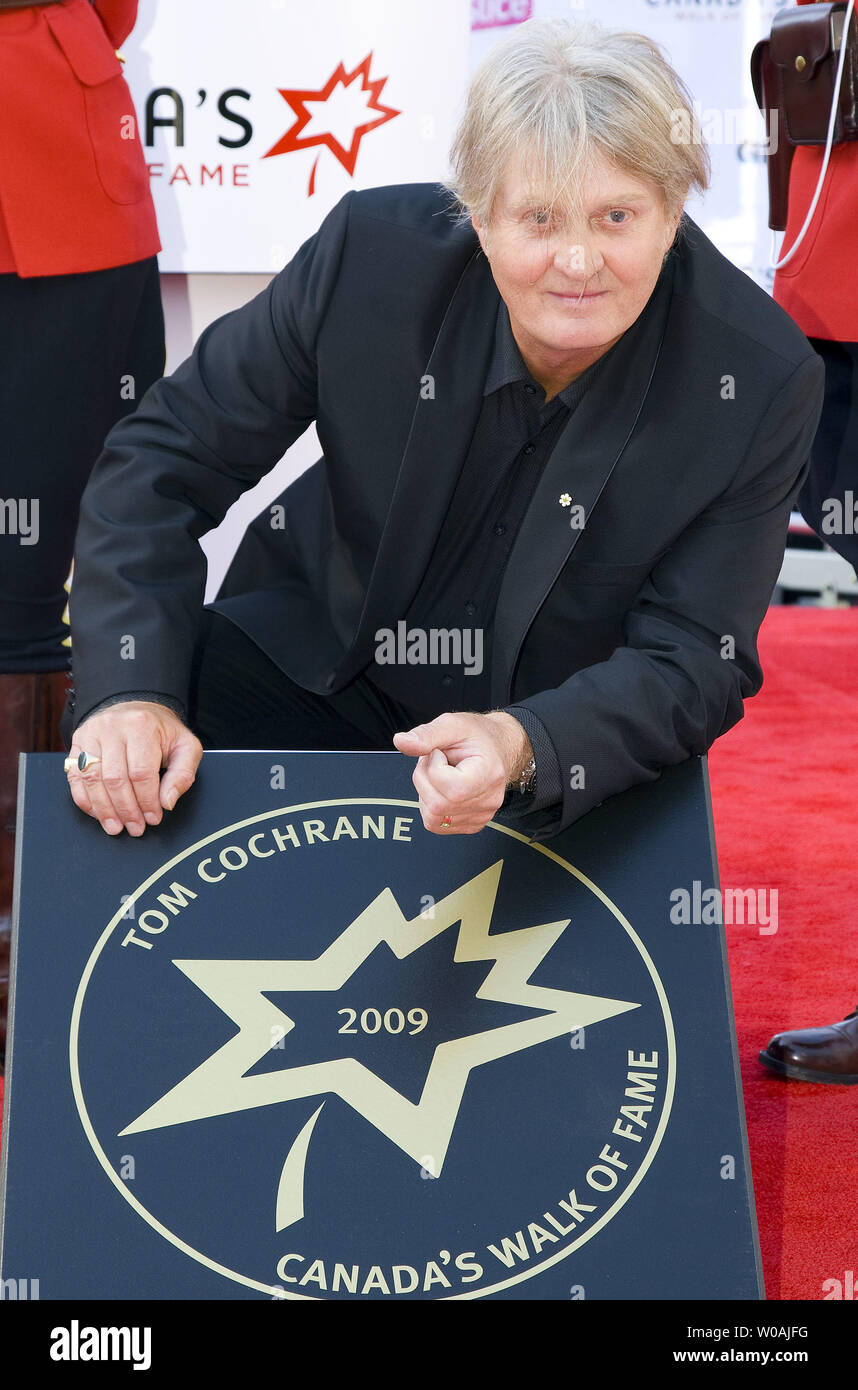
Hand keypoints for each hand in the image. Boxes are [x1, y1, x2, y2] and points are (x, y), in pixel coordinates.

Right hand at [65, 701, 202, 835]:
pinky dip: (85, 800)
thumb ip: (183, 774)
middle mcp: (112, 727)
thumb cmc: (161, 732)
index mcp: (141, 726)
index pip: (141, 772)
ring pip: (92, 780)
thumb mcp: (185, 747)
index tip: (153, 818)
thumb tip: (167, 802)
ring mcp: (90, 734)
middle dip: (126, 810)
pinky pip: (75, 777)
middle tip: (135, 828)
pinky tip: (99, 813)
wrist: (135, 709)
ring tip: (116, 827)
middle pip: (115, 779)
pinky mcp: (77, 743)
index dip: (147, 801)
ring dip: (104, 810)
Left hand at [392, 711, 532, 835]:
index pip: (451, 788)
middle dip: (424, 779)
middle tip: (435, 760)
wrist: (497, 747)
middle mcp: (488, 800)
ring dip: (425, 792)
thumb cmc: (476, 736)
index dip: (433, 767)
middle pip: (437, 805)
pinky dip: (430, 805)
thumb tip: (400, 742)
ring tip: (439, 772)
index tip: (440, 752)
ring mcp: (481, 816)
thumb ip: (427, 734)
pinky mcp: (472, 824)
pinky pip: (435, 823)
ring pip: (432, 817)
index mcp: (489, 775)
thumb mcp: (452, 724)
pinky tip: (441, 788)